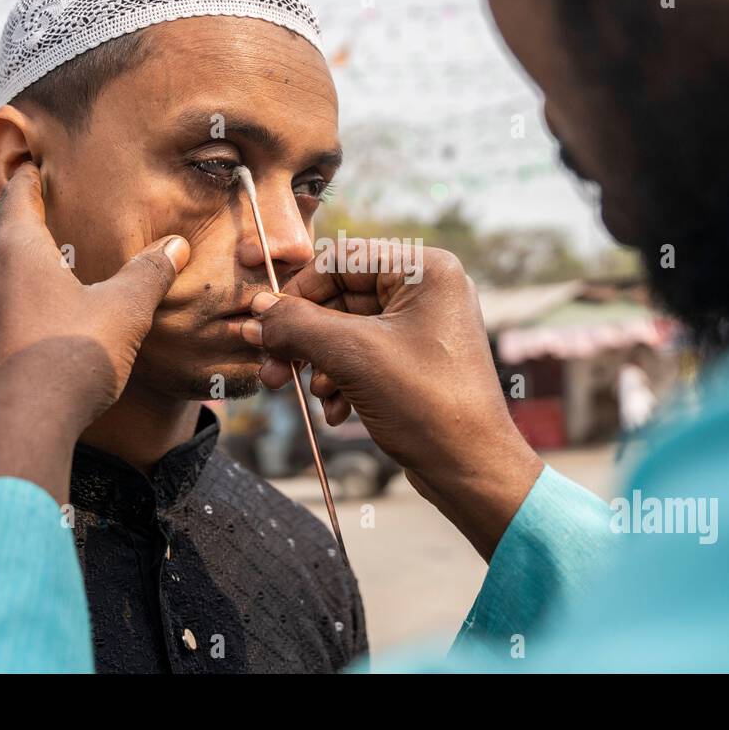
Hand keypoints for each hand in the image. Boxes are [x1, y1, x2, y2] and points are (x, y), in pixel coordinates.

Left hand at [0, 162, 189, 505]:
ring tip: (6, 281)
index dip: (25, 180)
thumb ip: (150, 273)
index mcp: (19, 254)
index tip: (30, 167)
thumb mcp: (126, 310)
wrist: (23, 426)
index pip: (15, 198)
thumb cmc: (74, 357)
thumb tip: (176, 244)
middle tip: (20, 219)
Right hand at [242, 240, 542, 559]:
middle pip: (341, 299)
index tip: (265, 325)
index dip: (297, 292)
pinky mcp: (416, 362)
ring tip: (315, 396)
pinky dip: (343, 381)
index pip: (341, 261)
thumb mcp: (351, 356)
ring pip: (347, 332)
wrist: (471, 468)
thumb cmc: (427, 404)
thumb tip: (257, 313)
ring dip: (321, 365)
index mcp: (425, 270)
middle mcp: (428, 291)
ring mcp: (424, 327)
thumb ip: (297, 326)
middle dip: (305, 340)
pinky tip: (337, 410)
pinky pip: (364, 357)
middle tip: (274, 371)